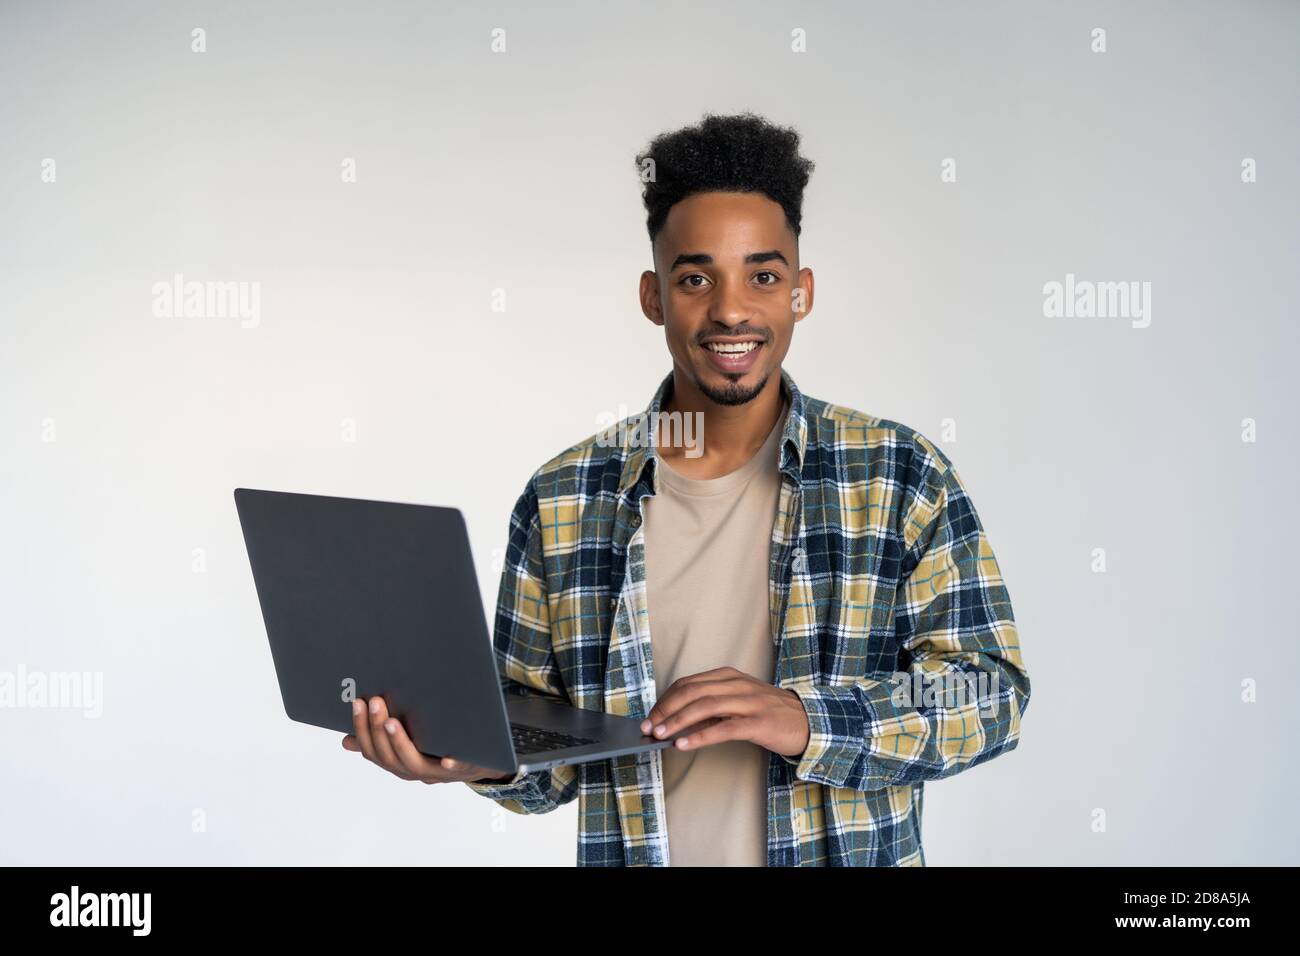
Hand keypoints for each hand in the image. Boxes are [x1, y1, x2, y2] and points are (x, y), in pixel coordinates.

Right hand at [342, 695, 513, 783]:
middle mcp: (414, 772)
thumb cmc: (441, 745)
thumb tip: (346, 741)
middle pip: (388, 757)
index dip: (362, 728)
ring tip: (392, 721)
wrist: (483, 760)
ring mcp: (438, 774)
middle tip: (375, 702)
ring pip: (413, 765)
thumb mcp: (411, 739)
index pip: (372, 751)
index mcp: (399, 763)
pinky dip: (450, 764)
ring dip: (400, 743)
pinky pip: (456, 770)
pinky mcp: (464, 770)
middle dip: (377, 729)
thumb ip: (383, 738)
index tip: (357, 702)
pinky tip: (447, 757)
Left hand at [639, 666, 809, 757]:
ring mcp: (749, 702)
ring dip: (677, 722)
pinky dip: (700, 736)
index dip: (665, 700)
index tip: (650, 716)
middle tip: (648, 727)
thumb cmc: (769, 713)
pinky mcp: (758, 723)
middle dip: (665, 710)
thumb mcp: (739, 701)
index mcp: (729, 676)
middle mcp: (737, 685)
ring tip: (660, 735)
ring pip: (704, 707)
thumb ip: (712, 705)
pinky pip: (723, 728)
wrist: (809, 721)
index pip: (688, 683)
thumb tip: (677, 720)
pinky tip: (684, 744)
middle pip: (691, 692)